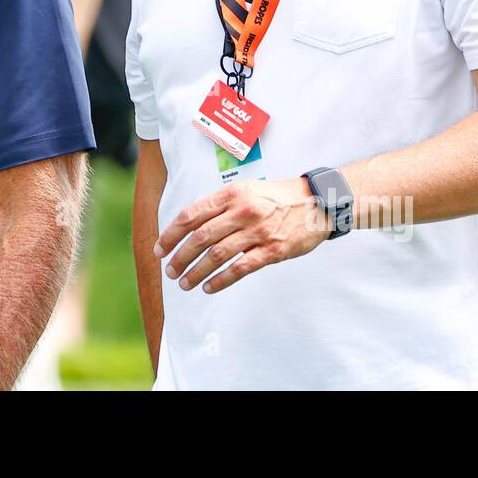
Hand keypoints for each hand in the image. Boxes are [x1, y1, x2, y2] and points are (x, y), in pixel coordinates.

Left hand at [153, 178, 330, 293]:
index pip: (191, 215)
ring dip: (196, 272)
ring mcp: (258, 231)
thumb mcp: (246, 189)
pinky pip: (240, 268)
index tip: (160, 248)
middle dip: (180, 256)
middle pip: (200, 237)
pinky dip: (221, 280)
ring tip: (184, 283)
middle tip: (169, 270)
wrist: (318, 203)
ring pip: (217, 255)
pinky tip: (209, 287)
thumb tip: (189, 226)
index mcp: (232, 194)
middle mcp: (242, 211)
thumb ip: (220, 205)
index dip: (171, 234)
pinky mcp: (272, 250)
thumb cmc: (277, 197)